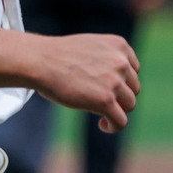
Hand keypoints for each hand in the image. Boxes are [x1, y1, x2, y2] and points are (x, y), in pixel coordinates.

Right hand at [0, 29, 140, 131]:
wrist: (39, 61)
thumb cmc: (58, 55)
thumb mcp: (91, 47)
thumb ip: (108, 59)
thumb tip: (118, 81)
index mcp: (120, 46)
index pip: (133, 70)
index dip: (122, 82)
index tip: (108, 89)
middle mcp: (121, 62)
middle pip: (133, 88)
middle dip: (120, 97)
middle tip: (101, 102)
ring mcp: (115, 82)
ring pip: (129, 105)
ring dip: (117, 111)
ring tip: (101, 115)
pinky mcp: (105, 100)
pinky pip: (120, 121)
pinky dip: (113, 126)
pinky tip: (102, 125)